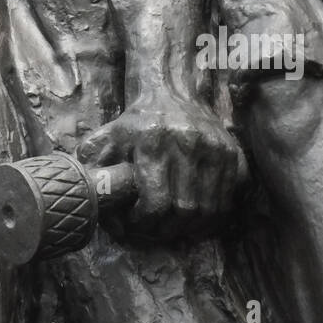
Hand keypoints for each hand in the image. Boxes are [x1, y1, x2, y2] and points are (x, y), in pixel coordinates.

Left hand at [78, 90, 246, 240]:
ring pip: (209, 209)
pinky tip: (195, 218)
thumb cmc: (137, 122)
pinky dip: (212, 217)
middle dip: (167, 230)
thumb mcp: (109, 136)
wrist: (172, 91)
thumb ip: (94, 164)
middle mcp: (188, 144)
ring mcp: (215, 149)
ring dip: (190, 228)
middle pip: (184, 210)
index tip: (135, 225)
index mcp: (153, 142)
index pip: (156, 201)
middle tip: (154, 231)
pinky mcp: (232, 154)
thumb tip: (89, 197)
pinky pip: (228, 199)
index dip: (145, 223)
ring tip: (173, 228)